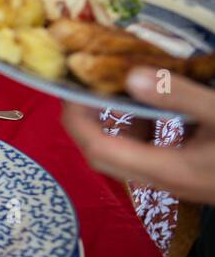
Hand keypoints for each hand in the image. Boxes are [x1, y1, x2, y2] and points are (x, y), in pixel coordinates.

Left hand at [62, 70, 214, 204]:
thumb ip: (178, 96)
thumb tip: (130, 77)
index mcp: (165, 169)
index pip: (98, 149)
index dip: (77, 119)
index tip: (70, 89)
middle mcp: (162, 180)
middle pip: (103, 155)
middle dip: (86, 120)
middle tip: (83, 87)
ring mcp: (174, 180)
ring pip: (126, 154)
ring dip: (115, 124)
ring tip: (114, 91)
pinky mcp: (186, 174)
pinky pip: (149, 153)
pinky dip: (141, 130)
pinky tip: (154, 108)